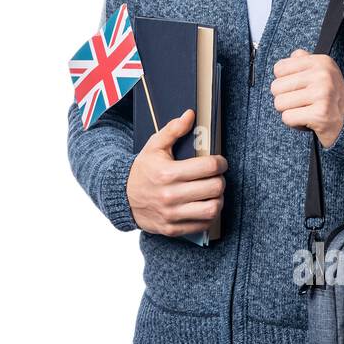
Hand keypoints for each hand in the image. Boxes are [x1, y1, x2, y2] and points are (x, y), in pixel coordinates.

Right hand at [126, 108, 227, 235]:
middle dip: (220, 179)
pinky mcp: (172, 229)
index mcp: (168, 173)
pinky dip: (208, 215)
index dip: (220, 162)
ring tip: (213, 192)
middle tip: (216, 176)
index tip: (220, 162)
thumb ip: (173, 129)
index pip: (208, 167)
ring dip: (218, 199)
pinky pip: (202, 225)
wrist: (122, 197)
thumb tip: (190, 114)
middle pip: (214, 188)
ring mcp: (172, 214)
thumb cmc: (142, 169)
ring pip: (212, 209)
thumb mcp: (154, 146)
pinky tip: (204, 205)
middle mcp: (170, 195)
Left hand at [270, 48, 343, 148]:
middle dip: (284, 98)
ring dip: (288, 111)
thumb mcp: (321, 72)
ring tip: (304, 110)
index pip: (279, 69)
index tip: (299, 87)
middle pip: (276, 87)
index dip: (284, 81)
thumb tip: (292, 56)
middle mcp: (323, 75)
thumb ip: (303, 60)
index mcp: (321, 62)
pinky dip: (293, 123)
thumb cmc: (328, 96)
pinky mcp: (321, 114)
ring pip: (279, 103)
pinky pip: (287, 118)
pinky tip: (307, 120)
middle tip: (301, 102)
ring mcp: (323, 94)